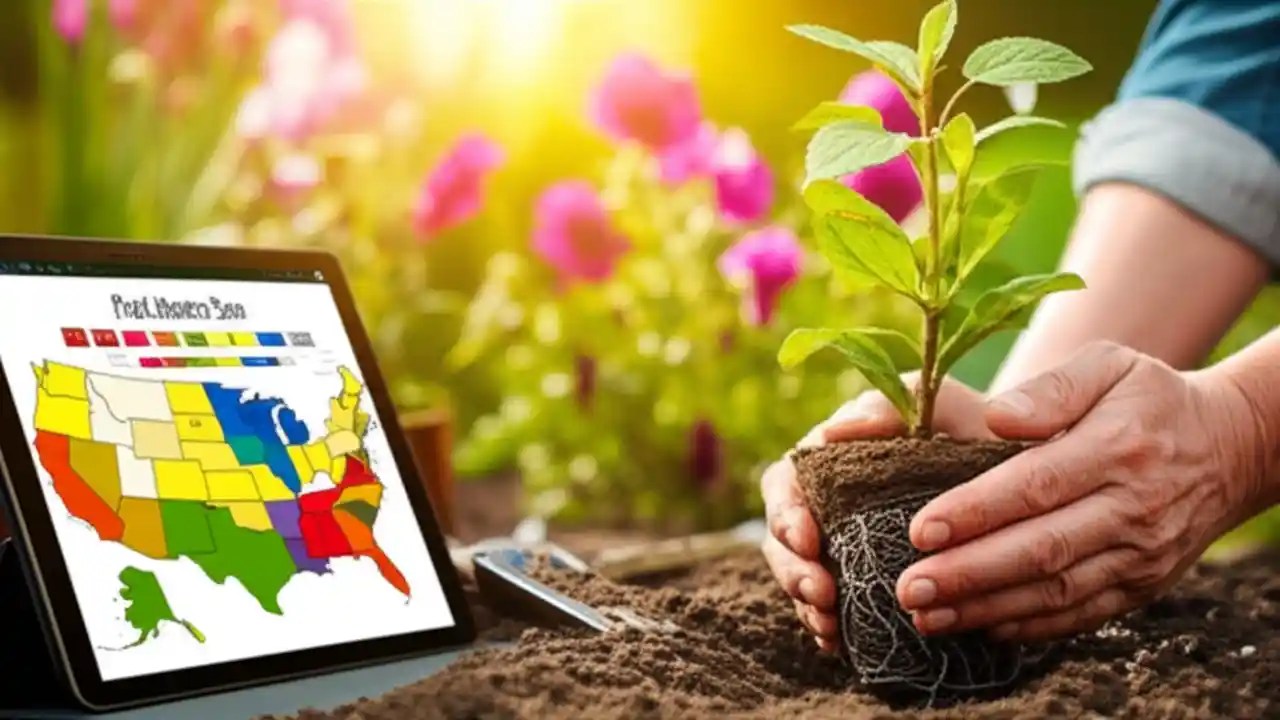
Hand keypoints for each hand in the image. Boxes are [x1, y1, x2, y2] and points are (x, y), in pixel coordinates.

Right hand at [760, 374, 991, 651]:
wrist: (1013, 467)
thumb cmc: (968, 426)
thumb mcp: (935, 403)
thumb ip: (885, 408)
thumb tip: (829, 433)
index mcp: (829, 458)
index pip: (785, 483)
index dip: (785, 513)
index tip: (809, 539)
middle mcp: (826, 502)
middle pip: (783, 538)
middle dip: (792, 569)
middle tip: (821, 594)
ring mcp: (840, 542)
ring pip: (799, 574)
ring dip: (805, 601)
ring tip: (829, 622)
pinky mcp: (859, 577)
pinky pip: (827, 606)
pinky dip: (826, 625)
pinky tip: (839, 641)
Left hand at [897, 341, 1270, 641]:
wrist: (1227, 447)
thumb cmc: (1146, 398)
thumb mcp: (1109, 364)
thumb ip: (1051, 387)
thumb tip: (997, 419)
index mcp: (1118, 447)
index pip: (1035, 485)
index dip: (975, 512)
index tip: (919, 530)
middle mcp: (1133, 507)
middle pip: (1041, 549)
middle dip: (969, 573)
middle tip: (909, 589)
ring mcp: (1140, 553)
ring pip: (1057, 590)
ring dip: (987, 608)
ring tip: (927, 616)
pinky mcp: (1142, 585)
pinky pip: (1082, 614)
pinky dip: (1029, 626)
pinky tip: (979, 628)